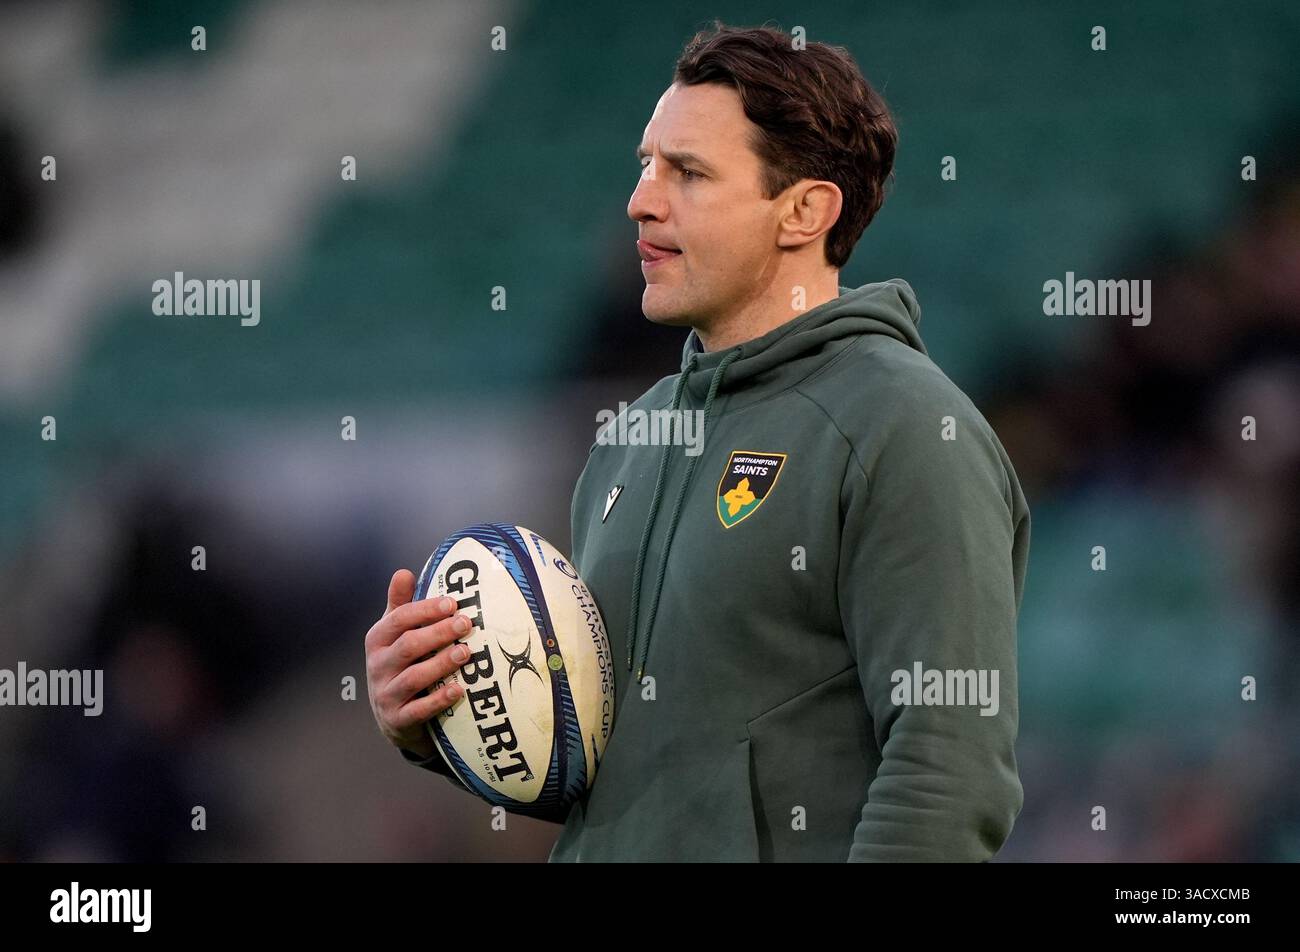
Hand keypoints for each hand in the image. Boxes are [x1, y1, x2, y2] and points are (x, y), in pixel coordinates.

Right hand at [365, 569, 471, 759]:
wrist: (393, 718)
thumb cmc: (401, 665)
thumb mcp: (396, 636)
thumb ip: (401, 606)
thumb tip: (403, 572)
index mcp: (378, 639)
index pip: (399, 619)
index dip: (425, 610)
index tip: (452, 603)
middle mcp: (377, 666)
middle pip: (408, 646)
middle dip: (438, 633)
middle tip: (466, 624)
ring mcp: (385, 694)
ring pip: (414, 677)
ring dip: (441, 664)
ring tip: (465, 652)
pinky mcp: (397, 720)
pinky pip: (418, 710)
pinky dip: (439, 700)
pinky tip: (459, 690)